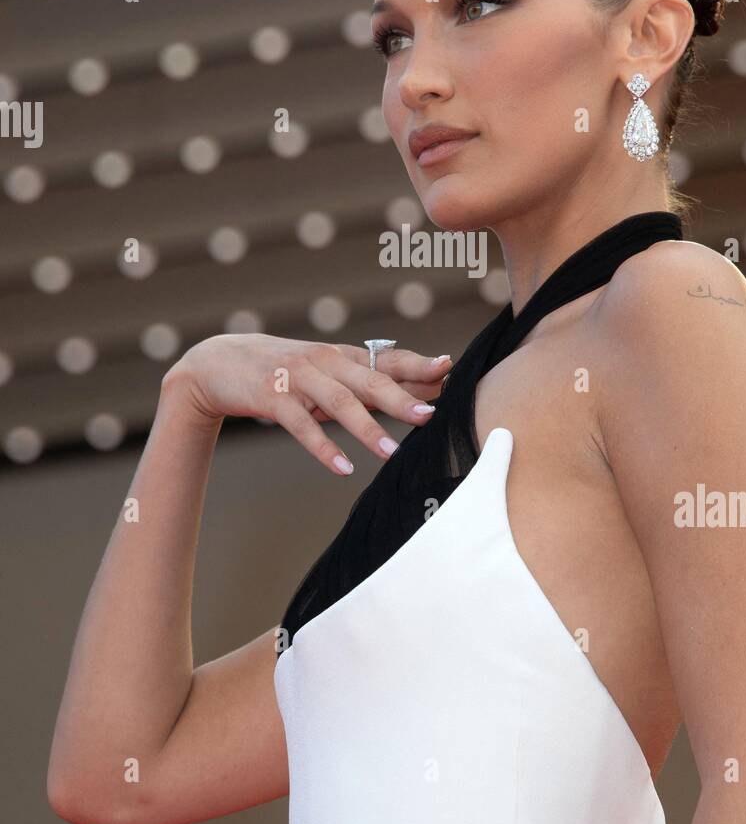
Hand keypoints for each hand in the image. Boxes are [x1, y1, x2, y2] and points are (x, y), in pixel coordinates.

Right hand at [163, 335, 452, 475]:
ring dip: (367, 429)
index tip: (449, 370)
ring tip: (392, 454)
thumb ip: (369, 382)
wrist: (217, 363)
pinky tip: (343, 468)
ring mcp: (298, 379)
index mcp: (342, 356)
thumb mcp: (327, 372)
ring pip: (339, 404)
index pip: (387, 359)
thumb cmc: (285, 371)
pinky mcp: (272, 398)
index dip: (417, 365)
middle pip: (369, 381)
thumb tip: (425, 391)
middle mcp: (324, 362)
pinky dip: (323, 447)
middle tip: (429, 416)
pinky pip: (301, 426)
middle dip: (401, 398)